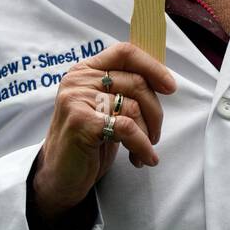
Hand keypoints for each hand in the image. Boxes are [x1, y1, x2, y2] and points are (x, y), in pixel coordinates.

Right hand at [32, 42, 176, 218]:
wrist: (60, 177)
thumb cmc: (87, 142)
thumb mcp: (105, 109)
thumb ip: (123, 91)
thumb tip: (163, 81)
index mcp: (85, 71)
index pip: (125, 53)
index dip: (153, 67)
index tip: (170, 87)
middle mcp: (78, 80)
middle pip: (136, 82)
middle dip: (155, 112)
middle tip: (155, 134)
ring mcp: (77, 99)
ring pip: (133, 106)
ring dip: (147, 133)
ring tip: (144, 150)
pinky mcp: (81, 122)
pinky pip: (127, 128)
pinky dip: (141, 146)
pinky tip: (142, 158)